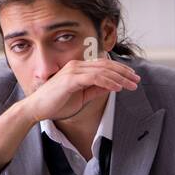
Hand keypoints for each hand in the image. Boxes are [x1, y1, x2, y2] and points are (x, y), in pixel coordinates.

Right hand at [23, 57, 138, 124]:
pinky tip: (117, 87)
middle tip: (137, 80)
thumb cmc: (57, 103)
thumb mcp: (82, 96)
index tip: (132, 78)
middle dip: (124, 72)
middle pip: (106, 65)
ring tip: (131, 85)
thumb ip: (96, 89)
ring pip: (102, 70)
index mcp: (79, 68)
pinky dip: (108, 82)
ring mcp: (73, 71)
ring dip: (119, 78)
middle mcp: (76, 65)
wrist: (37, 109)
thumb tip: (113, 86)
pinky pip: (94, 78)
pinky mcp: (70, 79)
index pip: (104, 65)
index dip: (120, 70)